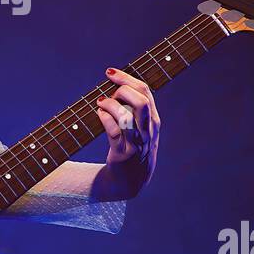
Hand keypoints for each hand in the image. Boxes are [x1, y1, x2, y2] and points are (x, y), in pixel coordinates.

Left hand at [95, 67, 159, 195]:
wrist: (131, 181)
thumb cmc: (134, 149)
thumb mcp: (143, 129)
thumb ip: (136, 109)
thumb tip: (117, 85)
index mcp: (154, 121)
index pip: (145, 91)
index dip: (126, 78)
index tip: (109, 72)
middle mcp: (147, 131)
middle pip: (140, 102)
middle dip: (122, 91)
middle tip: (110, 93)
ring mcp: (136, 143)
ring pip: (126, 117)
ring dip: (110, 105)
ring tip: (101, 104)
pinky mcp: (122, 154)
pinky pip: (114, 132)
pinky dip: (104, 118)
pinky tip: (99, 114)